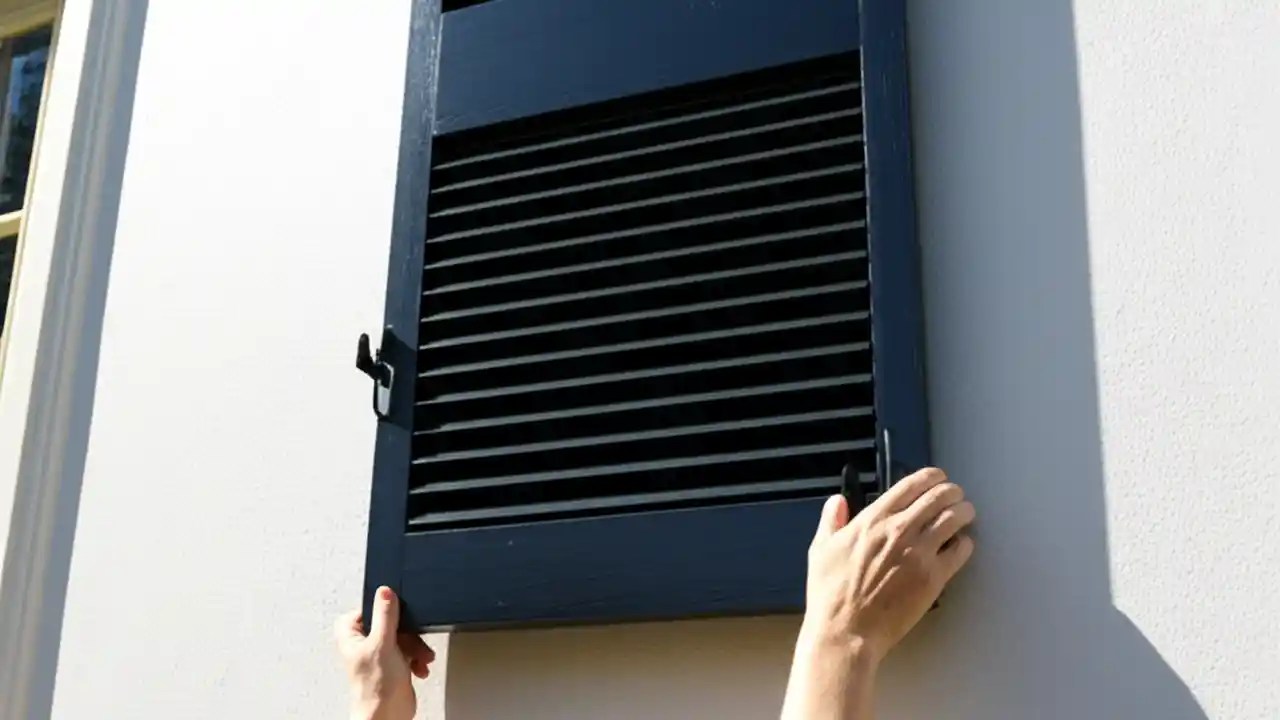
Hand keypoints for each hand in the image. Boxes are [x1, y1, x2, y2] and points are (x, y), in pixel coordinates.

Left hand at [334, 586, 434, 719]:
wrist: (388, 715)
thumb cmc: (375, 689)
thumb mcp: (383, 643)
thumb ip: (385, 615)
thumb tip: (385, 591)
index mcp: (352, 637)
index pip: (363, 610)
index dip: (379, 609)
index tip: (394, 611)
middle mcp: (364, 645)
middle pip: (389, 623)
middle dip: (406, 632)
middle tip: (411, 639)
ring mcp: (380, 656)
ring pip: (403, 637)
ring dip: (415, 647)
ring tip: (420, 657)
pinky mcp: (395, 666)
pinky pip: (410, 652)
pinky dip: (417, 658)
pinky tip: (419, 667)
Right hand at [802, 468, 974, 661]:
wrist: (847, 631)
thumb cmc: (831, 594)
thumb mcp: (821, 549)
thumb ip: (831, 520)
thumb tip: (837, 501)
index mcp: (873, 519)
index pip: (910, 485)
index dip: (930, 476)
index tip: (937, 477)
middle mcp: (899, 530)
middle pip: (938, 497)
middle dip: (951, 491)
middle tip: (956, 494)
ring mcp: (920, 553)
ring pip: (954, 519)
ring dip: (963, 511)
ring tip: (966, 513)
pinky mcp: (934, 578)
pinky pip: (961, 551)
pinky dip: (965, 543)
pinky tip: (963, 544)